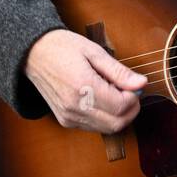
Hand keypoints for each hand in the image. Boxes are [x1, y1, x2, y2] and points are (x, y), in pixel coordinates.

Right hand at [24, 28, 146, 133]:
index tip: (133, 84)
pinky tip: (102, 99)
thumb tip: (142, 84)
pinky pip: (95, 127)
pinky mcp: (65, 121)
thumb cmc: (63, 47)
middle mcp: (74, 108)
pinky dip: (106, 117)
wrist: (33, 54)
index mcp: (82, 87)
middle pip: (117, 123)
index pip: (121, 106)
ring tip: (113, 92)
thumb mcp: (94, 52)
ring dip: (119, 114)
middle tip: (129, 90)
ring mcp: (68, 117)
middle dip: (131, 109)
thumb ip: (119, 72)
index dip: (134, 97)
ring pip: (107, 128)